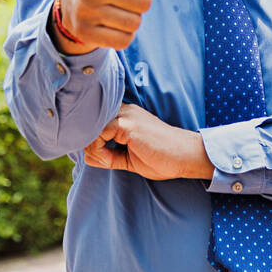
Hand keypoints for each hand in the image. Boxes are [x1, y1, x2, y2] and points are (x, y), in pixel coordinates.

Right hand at [56, 0, 157, 52]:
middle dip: (139, 0)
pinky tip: (108, 23)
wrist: (71, 2)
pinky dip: (122, 35)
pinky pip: (125, 40)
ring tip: (114, 7)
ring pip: (136, 22)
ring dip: (131, 17)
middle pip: (145, 2)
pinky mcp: (86, 33)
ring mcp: (86, 10)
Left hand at [82, 103, 213, 180]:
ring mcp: (125, 116)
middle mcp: (124, 111)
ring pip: (90, 128)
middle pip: (89, 123)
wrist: (185, 157)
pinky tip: (109, 159)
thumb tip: (87, 156)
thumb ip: (108, 154)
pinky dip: (98, 150)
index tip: (101, 158)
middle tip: (104, 161)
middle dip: (90, 145)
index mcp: (125, 116)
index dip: (91, 141)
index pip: (95, 122)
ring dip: (93, 149)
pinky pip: (98, 134)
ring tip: (108, 161)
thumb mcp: (128, 158)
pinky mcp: (127, 125)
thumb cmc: (163, 158)